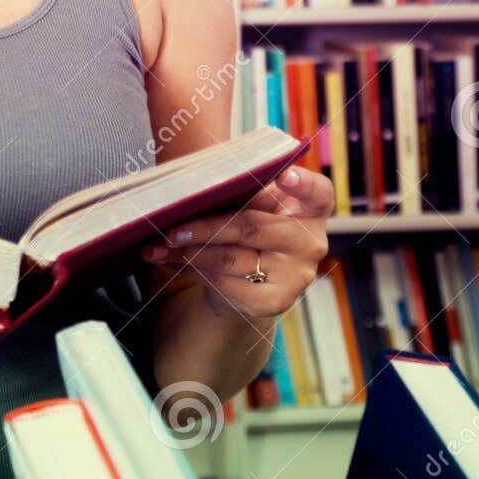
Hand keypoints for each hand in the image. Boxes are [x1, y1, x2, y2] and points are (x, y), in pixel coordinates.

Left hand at [140, 162, 332, 322]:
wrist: (245, 280)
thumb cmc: (245, 228)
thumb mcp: (249, 205)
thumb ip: (239, 193)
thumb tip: (194, 188)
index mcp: (311, 208)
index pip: (318, 193)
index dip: (302, 183)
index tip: (282, 176)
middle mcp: (311, 242)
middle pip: (252, 226)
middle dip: (206, 226)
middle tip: (172, 227)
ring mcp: (297, 275)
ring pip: (232, 257)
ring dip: (190, 250)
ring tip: (160, 245)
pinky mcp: (276, 301)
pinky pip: (226, 282)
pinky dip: (194, 270)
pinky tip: (172, 261)